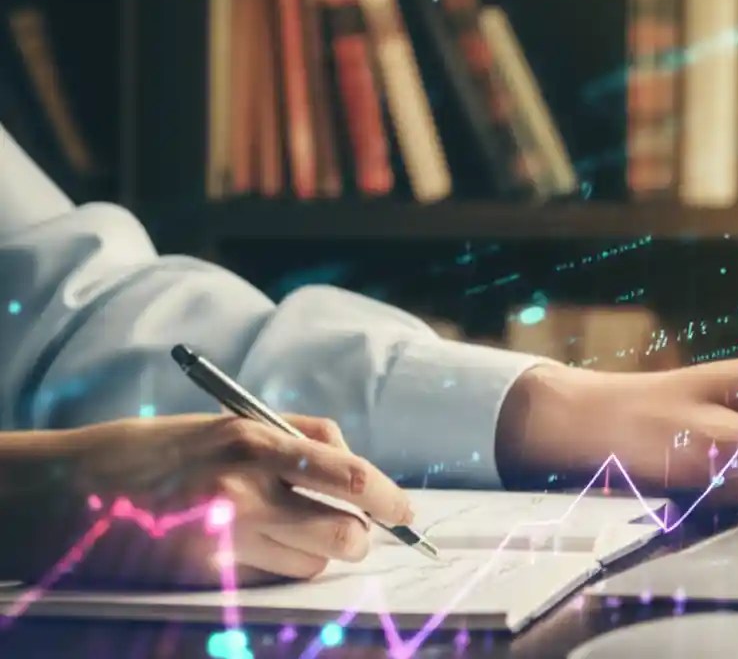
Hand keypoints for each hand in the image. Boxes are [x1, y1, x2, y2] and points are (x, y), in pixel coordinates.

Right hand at [20, 414, 412, 586]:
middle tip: (352, 529)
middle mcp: (242, 491)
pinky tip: (244, 547)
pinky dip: (273, 569)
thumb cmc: (157, 450)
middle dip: (357, 534)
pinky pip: (269, 580)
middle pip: (343, 532)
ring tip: (277, 530)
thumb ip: (295, 438)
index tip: (403, 511)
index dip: (388, 498)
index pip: (350, 475)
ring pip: (311, 563)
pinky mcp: (205, 577)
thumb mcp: (226, 423)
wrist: (67, 490)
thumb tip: (354, 467)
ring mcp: (222, 539)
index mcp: (252, 441)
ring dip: (312, 552)